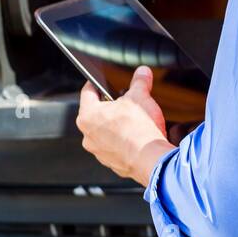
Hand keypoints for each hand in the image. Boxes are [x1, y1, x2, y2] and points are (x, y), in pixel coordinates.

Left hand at [76, 66, 174, 185]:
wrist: (150, 158)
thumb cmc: (139, 130)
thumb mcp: (141, 97)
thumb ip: (139, 82)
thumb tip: (142, 73)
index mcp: (89, 115)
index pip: (87, 92)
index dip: (95, 84)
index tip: (99, 82)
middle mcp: (88, 135)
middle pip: (96, 113)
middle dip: (110, 107)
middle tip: (125, 103)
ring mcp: (98, 151)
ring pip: (104, 132)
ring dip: (115, 126)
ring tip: (133, 122)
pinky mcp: (110, 162)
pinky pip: (113, 147)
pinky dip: (122, 142)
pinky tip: (136, 137)